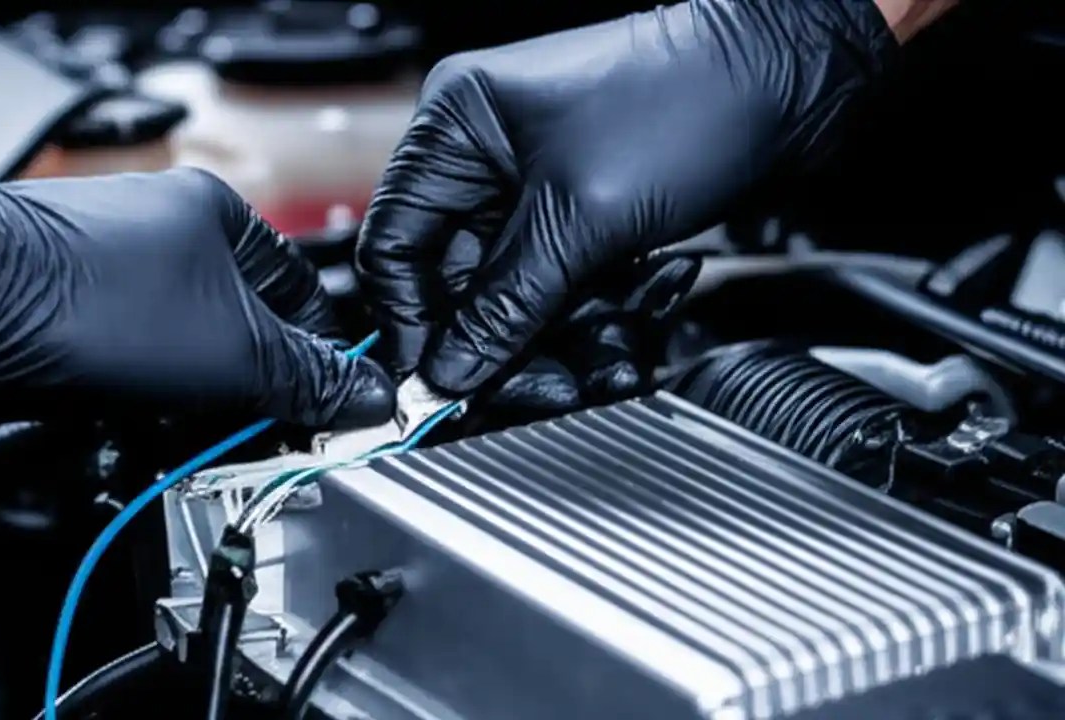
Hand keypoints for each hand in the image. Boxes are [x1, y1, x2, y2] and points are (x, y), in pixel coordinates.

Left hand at [0, 124, 393, 427]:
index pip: (306, 303)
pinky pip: (129, 377)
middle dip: (248, 399)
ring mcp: (113, 279)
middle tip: (255, 444)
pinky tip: (128, 435)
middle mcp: (166, 241)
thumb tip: (370, 398)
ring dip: (190, 414)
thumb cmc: (82, 296)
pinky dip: (137, 412)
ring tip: (184, 444)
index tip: (329, 416)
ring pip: (183, 365)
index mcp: (221, 221)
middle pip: (242, 338)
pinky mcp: (67, 321)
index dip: (323, 365)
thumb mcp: (231, 353)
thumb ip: (309, 380)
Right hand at [357, 0, 898, 395]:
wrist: (789, 79)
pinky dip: (607, 310)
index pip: (394, 246)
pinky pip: (569, 290)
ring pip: (520, 300)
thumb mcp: (581, 216)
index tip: (440, 381)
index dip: (412, 323)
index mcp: (457, 130)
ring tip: (614, 355)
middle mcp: (486, 160)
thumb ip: (506, 304)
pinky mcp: (584, 217)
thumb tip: (451, 369)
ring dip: (568, 336)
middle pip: (462, 286)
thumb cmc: (687, 98)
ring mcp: (536, 191)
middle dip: (508, 344)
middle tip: (546, 386)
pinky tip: (651, 296)